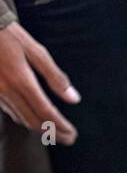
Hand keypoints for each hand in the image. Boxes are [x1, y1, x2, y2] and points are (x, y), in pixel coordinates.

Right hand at [0, 22, 77, 142]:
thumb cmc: (8, 34)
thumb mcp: (35, 50)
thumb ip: (55, 76)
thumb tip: (74, 98)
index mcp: (21, 80)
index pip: (46, 112)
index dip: (61, 126)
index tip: (73, 134)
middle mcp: (7, 90)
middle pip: (34, 121)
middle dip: (53, 133)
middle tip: (69, 138)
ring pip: (20, 118)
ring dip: (40, 129)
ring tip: (55, 133)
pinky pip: (9, 111)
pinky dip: (24, 119)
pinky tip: (33, 120)